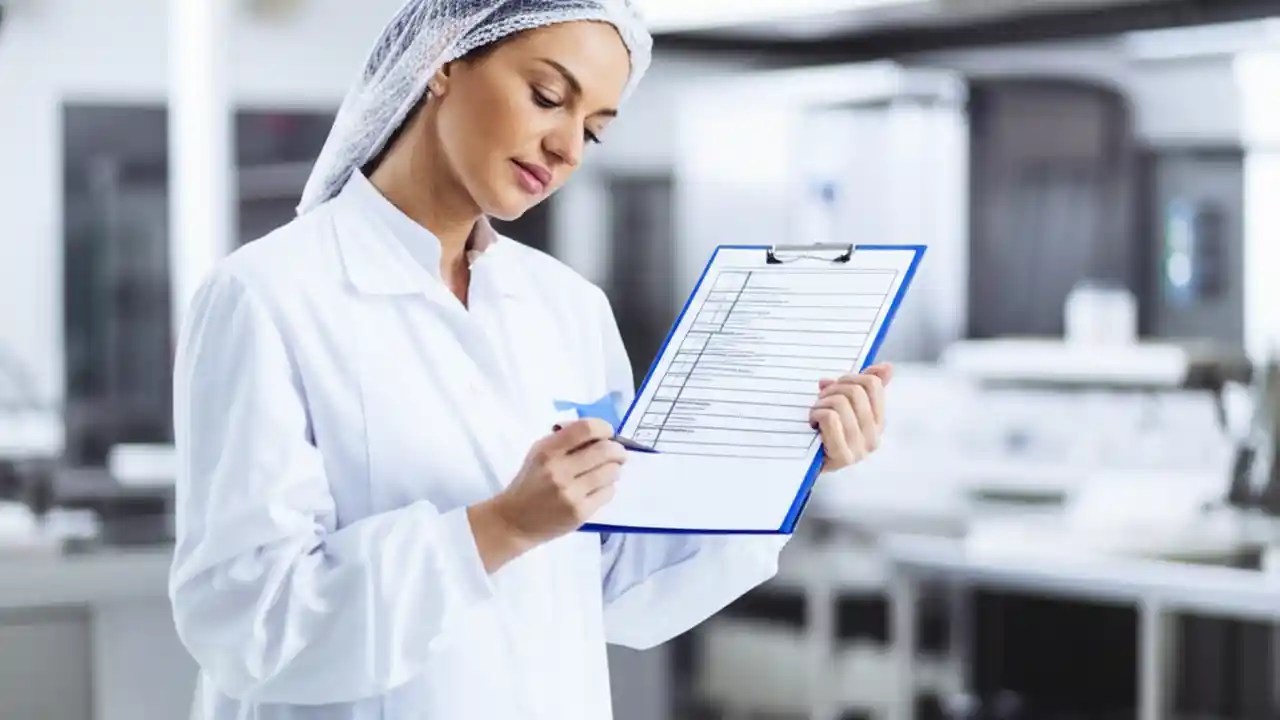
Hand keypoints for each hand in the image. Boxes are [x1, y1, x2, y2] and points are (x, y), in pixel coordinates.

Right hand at [468, 419, 624, 571]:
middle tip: (618, 454)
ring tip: (607, 472)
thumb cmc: (529, 483)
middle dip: (618, 450)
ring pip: (611, 472)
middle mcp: (560, 470)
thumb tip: (600, 434)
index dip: (604, 428)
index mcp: (548, 451)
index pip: (587, 429)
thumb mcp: (539, 453)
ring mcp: (571, 493)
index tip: (608, 433)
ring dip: (615, 469)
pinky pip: (608, 493)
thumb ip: (565, 440)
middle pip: (605, 451)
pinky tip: (597, 489)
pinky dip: (608, 488)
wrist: (514, 521)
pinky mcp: (580, 513)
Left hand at [810, 363, 892, 472]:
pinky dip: (816, 414)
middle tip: (821, 400)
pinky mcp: (843, 456)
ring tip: (815, 414)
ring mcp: (860, 448)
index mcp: (878, 422)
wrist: (804, 465)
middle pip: (855, 391)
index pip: (873, 384)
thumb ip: (863, 387)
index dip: (849, 378)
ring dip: (821, 403)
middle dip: (832, 390)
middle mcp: (873, 437)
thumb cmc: (823, 432)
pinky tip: (813, 423)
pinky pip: (831, 418)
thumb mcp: (843, 407)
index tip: (836, 386)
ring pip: (841, 403)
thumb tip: (886, 367)